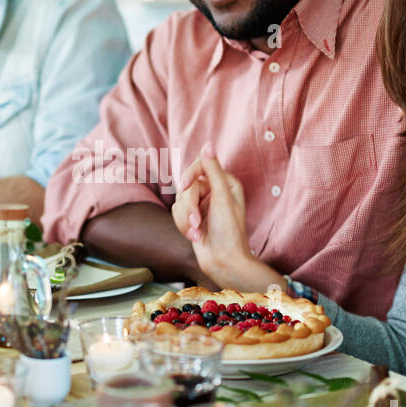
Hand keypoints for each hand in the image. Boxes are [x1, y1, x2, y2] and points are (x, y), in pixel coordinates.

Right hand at [175, 149, 283, 291]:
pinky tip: (195, 237)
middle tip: (197, 222)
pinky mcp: (192, 217)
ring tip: (197, 233)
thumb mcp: (222, 198)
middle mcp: (214, 191)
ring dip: (185, 219)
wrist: (223, 262)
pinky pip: (176, 213)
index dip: (190, 174)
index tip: (185, 185)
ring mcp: (202, 205)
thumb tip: (208, 144)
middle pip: (187, 186)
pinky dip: (182, 226)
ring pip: (179, 201)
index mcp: (226, 182)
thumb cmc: (229, 232)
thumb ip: (213, 170)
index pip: (201, 165)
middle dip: (189, 207)